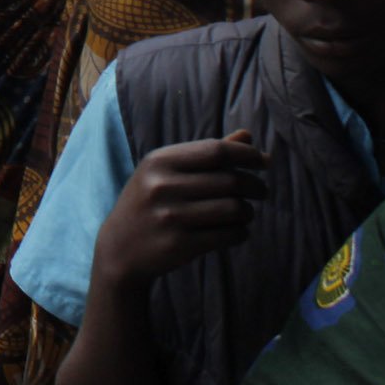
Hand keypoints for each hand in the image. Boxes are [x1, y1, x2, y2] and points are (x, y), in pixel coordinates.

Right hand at [92, 132, 270, 286]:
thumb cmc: (150, 202)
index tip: (264, 161)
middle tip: (261, 191)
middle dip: (255, 185)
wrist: (120, 248)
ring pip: (234, 209)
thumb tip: (248, 136)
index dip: (247, 154)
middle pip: (230, 180)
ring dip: (248, 211)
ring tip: (246, 212)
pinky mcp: (180, 245)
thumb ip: (206, 153)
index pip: (216, 150)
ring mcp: (171, 217)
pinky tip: (237, 230)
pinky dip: (241, 232)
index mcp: (159, 161)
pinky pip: (229, 235)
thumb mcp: (167, 171)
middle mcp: (162, 186)